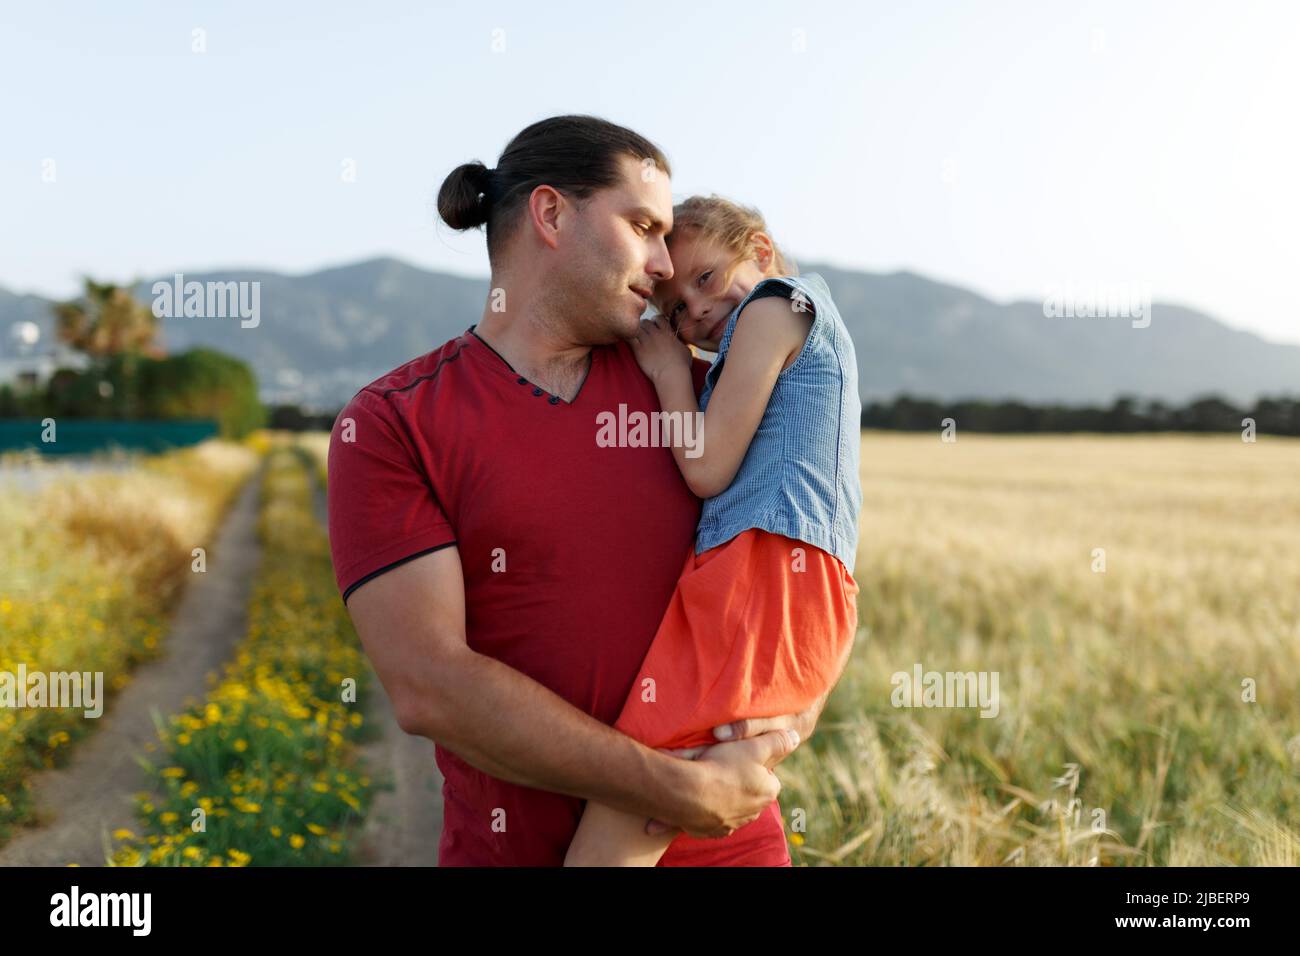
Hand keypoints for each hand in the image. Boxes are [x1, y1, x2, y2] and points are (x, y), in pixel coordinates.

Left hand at [628, 316, 690, 384]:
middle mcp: (656, 334)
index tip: (656, 327)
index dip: (656, 321)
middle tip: (645, 334)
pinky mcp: (638, 350)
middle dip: (645, 326)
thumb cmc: (681, 365)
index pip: (658, 318)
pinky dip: (629, 339)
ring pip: (637, 329)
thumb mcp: (686, 349)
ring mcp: (646, 341)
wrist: (671, 375)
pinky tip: (632, 344)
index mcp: (667, 332)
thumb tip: (679, 340)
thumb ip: (680, 341)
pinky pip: (630, 339)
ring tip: (638, 338)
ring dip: (637, 332)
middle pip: (646, 322)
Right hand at [642, 729, 798, 838]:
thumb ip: (777, 741)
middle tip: (723, 765)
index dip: (756, 764)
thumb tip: (797, 736)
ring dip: (725, 796)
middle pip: (751, 793)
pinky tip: (698, 795)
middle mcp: (754, 813)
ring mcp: (732, 825)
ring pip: (733, 807)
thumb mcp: (754, 746)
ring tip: (708, 779)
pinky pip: (714, 818)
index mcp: (767, 792)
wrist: (687, 793)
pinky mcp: (712, 832)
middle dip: (741, 782)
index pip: (769, 777)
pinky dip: (709, 809)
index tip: (741, 756)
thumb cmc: (723, 766)